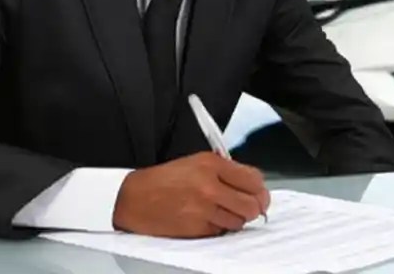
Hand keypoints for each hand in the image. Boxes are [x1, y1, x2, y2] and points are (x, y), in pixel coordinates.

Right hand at [113, 152, 270, 237]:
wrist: (133, 197)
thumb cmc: (164, 180)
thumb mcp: (197, 163)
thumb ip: (226, 171)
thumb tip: (252, 186)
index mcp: (212, 164)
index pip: (254, 179)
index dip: (260, 190)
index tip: (259, 194)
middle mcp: (209, 185)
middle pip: (252, 204)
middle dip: (254, 208)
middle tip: (249, 208)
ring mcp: (202, 208)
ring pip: (239, 221)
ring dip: (235, 220)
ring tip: (223, 213)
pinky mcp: (195, 228)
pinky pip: (220, 232)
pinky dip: (218, 228)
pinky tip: (207, 219)